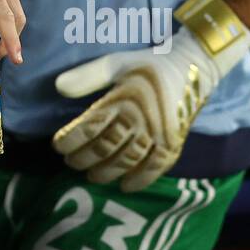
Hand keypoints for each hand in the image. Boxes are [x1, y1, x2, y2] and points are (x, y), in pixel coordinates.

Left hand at [51, 27, 227, 190]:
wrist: (192, 68)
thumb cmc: (148, 65)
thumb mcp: (117, 63)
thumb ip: (88, 76)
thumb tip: (57, 87)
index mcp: (125, 99)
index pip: (92, 126)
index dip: (72, 139)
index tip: (57, 146)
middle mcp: (142, 120)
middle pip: (107, 147)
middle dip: (84, 158)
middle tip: (70, 163)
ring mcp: (159, 135)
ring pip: (128, 160)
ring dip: (107, 172)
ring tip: (91, 176)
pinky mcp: (174, 143)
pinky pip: (157, 167)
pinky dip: (141, 180)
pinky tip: (125, 186)